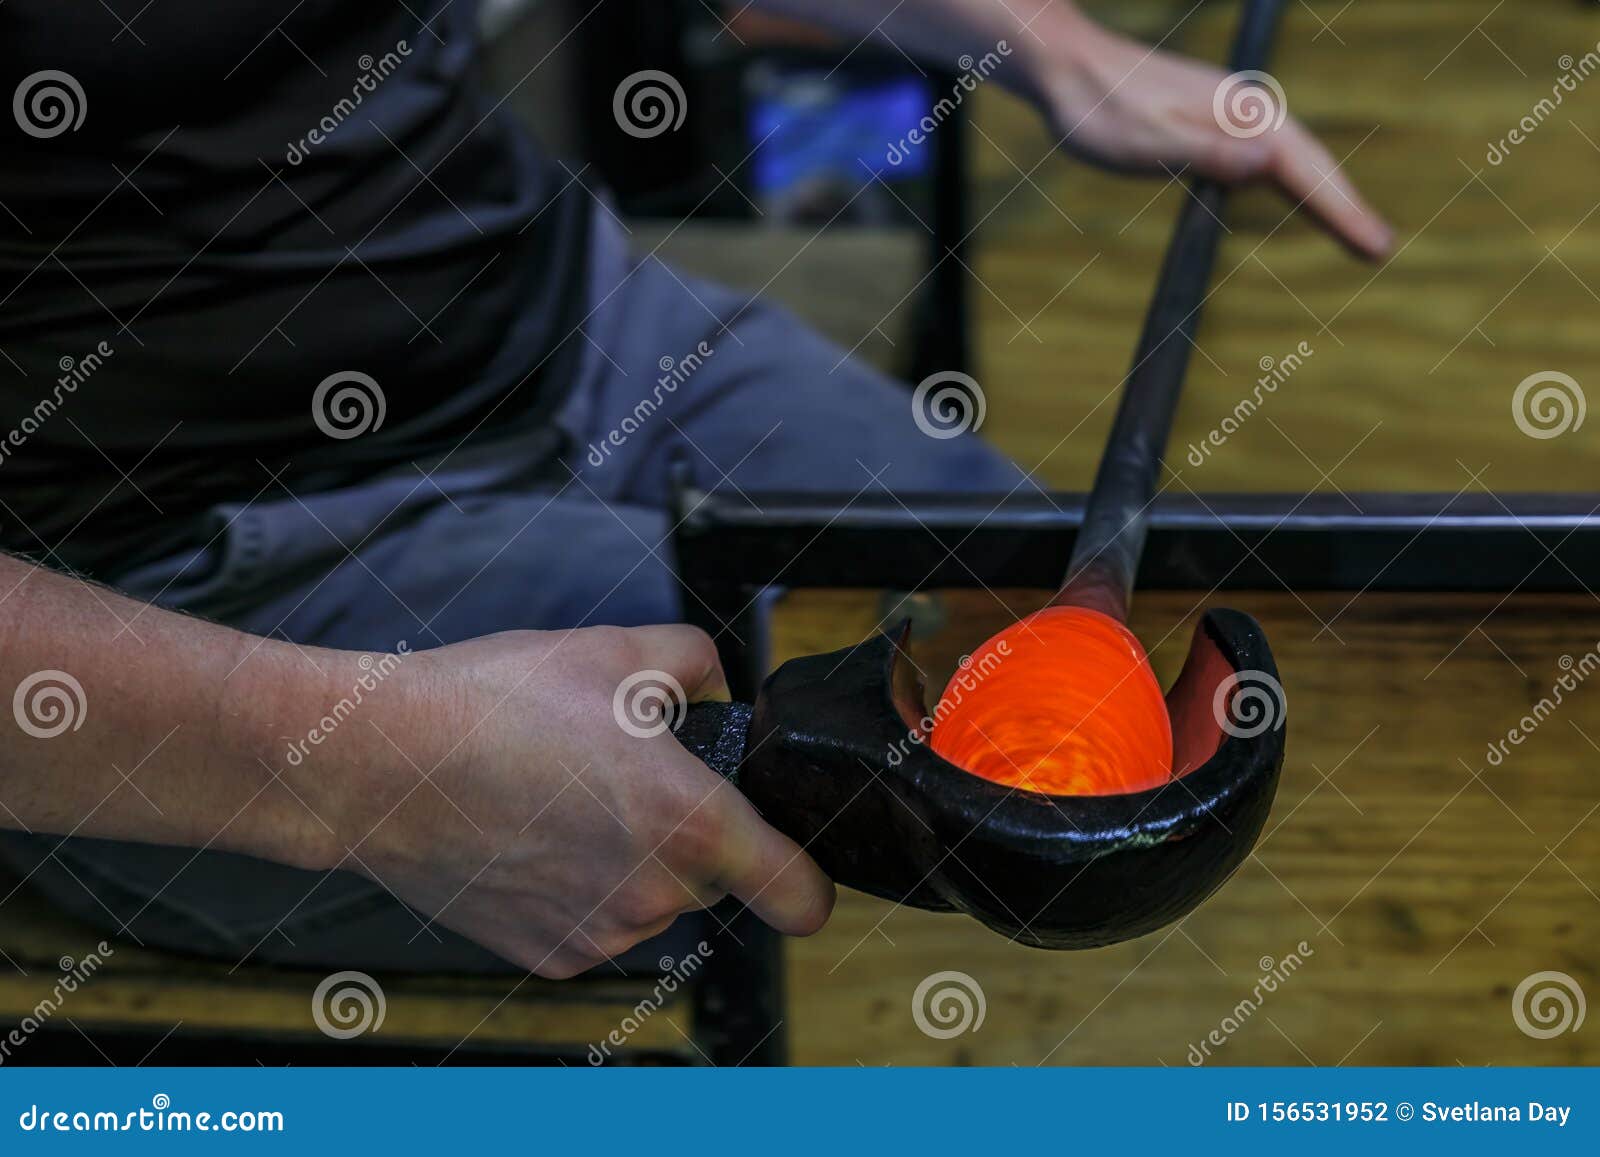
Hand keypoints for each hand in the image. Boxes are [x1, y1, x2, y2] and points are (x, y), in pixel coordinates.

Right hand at [319, 625, 833, 977]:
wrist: (379, 765)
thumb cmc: (493, 705)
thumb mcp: (620, 647)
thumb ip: (699, 666)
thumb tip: (718, 693)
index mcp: (692, 823)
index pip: (801, 896)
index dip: (808, 880)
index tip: (795, 866)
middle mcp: (656, 894)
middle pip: (713, 877)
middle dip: (686, 831)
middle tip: (620, 776)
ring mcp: (602, 933)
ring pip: (651, 896)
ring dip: (630, 858)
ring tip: (562, 796)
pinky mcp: (551, 955)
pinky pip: (596, 920)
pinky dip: (580, 886)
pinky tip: (532, 834)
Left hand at [1038, 13, 1392, 259]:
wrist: (1066, 65)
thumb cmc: (1099, 108)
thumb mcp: (1148, 141)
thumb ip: (1207, 154)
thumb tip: (1267, 166)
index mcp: (1238, 115)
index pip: (1304, 169)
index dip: (1341, 209)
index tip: (1374, 245)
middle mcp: (1244, 109)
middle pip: (1309, 163)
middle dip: (1345, 206)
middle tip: (1379, 249)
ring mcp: (1230, 113)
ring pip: (1291, 158)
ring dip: (1325, 194)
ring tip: (1355, 232)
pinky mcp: (1212, 121)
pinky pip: (1266, 156)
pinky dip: (1291, 180)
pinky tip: (1296, 196)